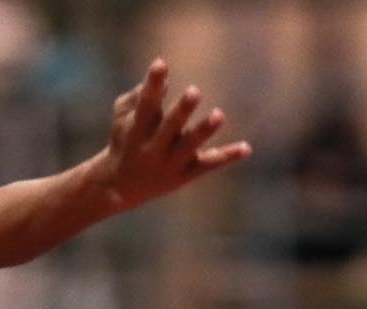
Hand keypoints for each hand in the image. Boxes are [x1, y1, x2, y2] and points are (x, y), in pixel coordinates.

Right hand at [92, 59, 250, 212]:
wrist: (120, 187)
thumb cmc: (125, 141)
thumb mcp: (123, 120)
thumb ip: (138, 98)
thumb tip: (164, 79)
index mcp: (136, 131)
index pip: (145, 105)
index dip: (152, 84)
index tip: (160, 63)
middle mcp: (153, 148)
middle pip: (169, 127)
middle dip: (182, 111)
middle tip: (194, 91)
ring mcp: (170, 163)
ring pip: (189, 146)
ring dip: (204, 131)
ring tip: (218, 115)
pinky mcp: (185, 175)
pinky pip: (208, 165)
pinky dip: (227, 156)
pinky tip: (247, 148)